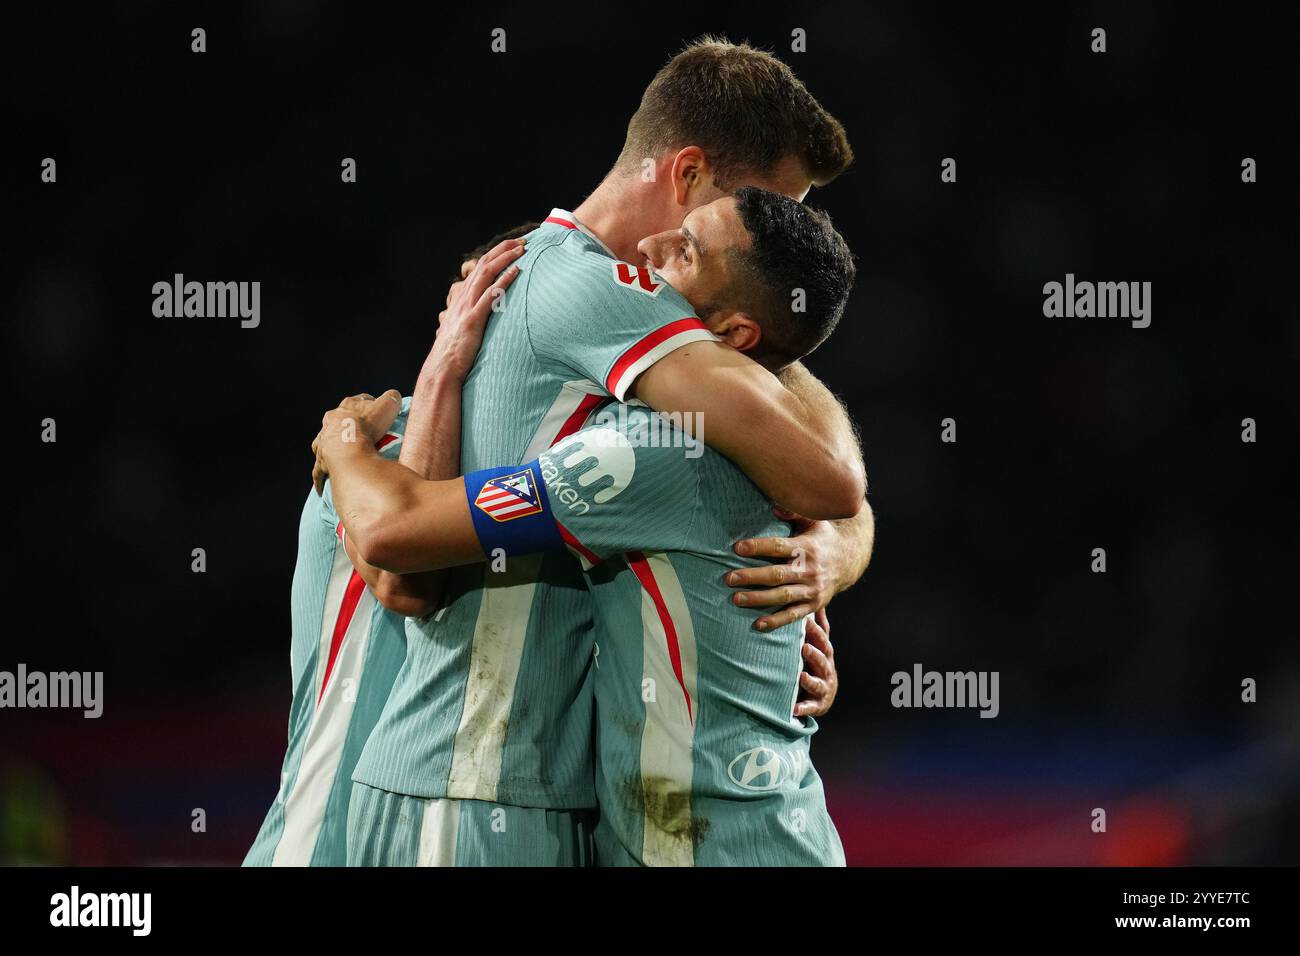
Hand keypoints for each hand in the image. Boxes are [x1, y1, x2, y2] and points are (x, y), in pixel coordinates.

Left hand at [311, 389, 401, 493]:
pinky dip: (320, 475)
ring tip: (337, 453)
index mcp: (347, 407)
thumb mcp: (387, 405)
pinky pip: (318, 469)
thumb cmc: (367, 425)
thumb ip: (392, 398)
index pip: (357, 401)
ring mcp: (324, 440)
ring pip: (324, 441)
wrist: (349, 444)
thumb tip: (393, 397)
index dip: (367, 404)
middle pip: (336, 419)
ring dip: (330, 445)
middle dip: (344, 423)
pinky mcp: (321, 459)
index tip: (374, 409)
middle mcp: (332, 422)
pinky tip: (321, 486)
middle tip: (358, 432)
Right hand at [431, 238, 524, 380]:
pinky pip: (490, 295)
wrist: (442, 369)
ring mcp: (468, 307)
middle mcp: (463, 298)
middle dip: (503, 250)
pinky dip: (504, 280)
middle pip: (484, 265)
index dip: (495, 256)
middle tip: (522, 241)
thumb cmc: (454, 354)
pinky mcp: (474, 319)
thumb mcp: (463, 331)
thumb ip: (473, 320)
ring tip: (521, 249)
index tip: (512, 247)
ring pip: (487, 274)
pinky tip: (516, 271)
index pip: (479, 270)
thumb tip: (487, 318)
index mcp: (461, 299)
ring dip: (505, 259)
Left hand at [726, 508, 847, 630]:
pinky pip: (793, 615)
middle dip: (752, 577)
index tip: (737, 548)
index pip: (779, 547)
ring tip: (736, 599)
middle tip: (729, 578)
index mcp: (807, 547)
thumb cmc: (821, 538)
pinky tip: (758, 624)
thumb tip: (773, 506)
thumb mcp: (814, 520)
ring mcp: (812, 589)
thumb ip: (794, 513)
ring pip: (782, 596)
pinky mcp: (813, 605)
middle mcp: (810, 570)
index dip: (758, 547)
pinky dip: (776, 621)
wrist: (848, 562)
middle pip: (777, 574)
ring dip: (758, 599)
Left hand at [794, 609, 836, 716]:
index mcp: (825, 654)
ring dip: (810, 680)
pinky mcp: (817, 705)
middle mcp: (827, 669)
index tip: (806, 622)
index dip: (816, 632)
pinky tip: (794, 709)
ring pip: (818, 683)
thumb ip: (818, 627)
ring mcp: (824, 687)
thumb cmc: (816, 665)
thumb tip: (818, 602)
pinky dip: (803, 708)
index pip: (822, 641)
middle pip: (823, 660)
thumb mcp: (818, 645)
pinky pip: (810, 707)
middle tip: (804, 647)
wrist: (822, 696)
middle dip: (815, 654)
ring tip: (802, 677)